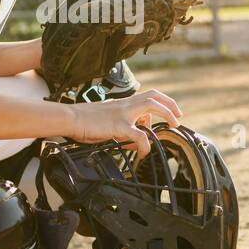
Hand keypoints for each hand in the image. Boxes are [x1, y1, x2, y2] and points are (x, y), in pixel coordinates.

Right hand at [65, 88, 181, 156]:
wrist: (70, 118)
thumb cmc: (84, 122)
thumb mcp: (107, 122)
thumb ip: (121, 129)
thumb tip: (132, 142)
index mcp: (123, 104)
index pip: (146, 97)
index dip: (160, 104)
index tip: (167, 114)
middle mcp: (125, 105)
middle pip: (153, 95)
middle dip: (170, 104)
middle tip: (178, 116)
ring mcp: (123, 113)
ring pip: (151, 106)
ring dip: (166, 113)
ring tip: (173, 125)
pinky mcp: (118, 125)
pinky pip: (138, 135)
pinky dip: (145, 144)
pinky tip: (143, 152)